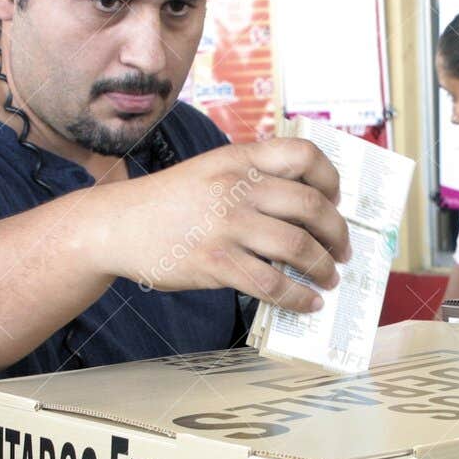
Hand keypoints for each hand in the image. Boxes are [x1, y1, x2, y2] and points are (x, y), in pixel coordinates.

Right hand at [100, 139, 351, 312]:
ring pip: (298, 247)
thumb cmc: (168, 202)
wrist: (116, 226)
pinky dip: (298, 297)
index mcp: (238, 158)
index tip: (335, 201)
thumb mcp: (210, 170)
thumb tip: (306, 211)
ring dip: (324, 268)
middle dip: (338, 233)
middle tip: (343, 251)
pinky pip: (272, 284)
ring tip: (330, 279)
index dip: (331, 179)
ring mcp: (226, 225)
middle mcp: (236, 187)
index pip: (304, 155)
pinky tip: (308, 303)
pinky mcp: (216, 263)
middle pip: (311, 205)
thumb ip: (252, 178)